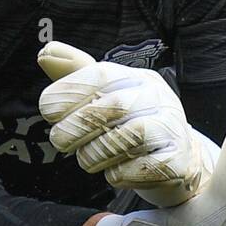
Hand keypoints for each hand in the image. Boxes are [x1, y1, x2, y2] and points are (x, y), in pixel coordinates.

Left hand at [37, 42, 215, 206]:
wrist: (180, 160)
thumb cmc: (133, 124)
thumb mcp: (106, 96)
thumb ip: (76, 75)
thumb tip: (46, 52)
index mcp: (138, 78)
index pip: (104, 73)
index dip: (71, 89)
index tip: (48, 109)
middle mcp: (158, 98)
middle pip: (116, 105)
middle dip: (78, 125)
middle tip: (59, 140)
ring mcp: (172, 128)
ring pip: (130, 137)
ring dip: (96, 153)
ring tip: (87, 159)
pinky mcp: (178, 161)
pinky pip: (144, 168)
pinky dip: (121, 173)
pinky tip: (115, 171)